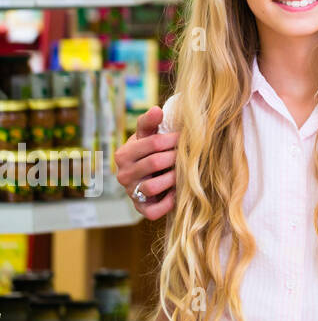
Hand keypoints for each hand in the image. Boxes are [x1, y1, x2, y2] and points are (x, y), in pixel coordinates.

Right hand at [114, 105, 177, 219]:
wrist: (150, 175)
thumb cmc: (151, 150)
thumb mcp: (148, 134)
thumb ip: (150, 122)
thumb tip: (156, 109)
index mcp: (123, 154)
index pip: (152, 143)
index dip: (174, 139)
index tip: (187, 137)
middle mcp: (123, 175)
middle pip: (155, 163)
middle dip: (176, 157)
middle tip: (192, 153)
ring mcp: (131, 193)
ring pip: (153, 186)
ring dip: (174, 178)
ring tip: (185, 171)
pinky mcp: (141, 209)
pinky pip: (154, 210)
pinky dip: (169, 202)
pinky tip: (179, 192)